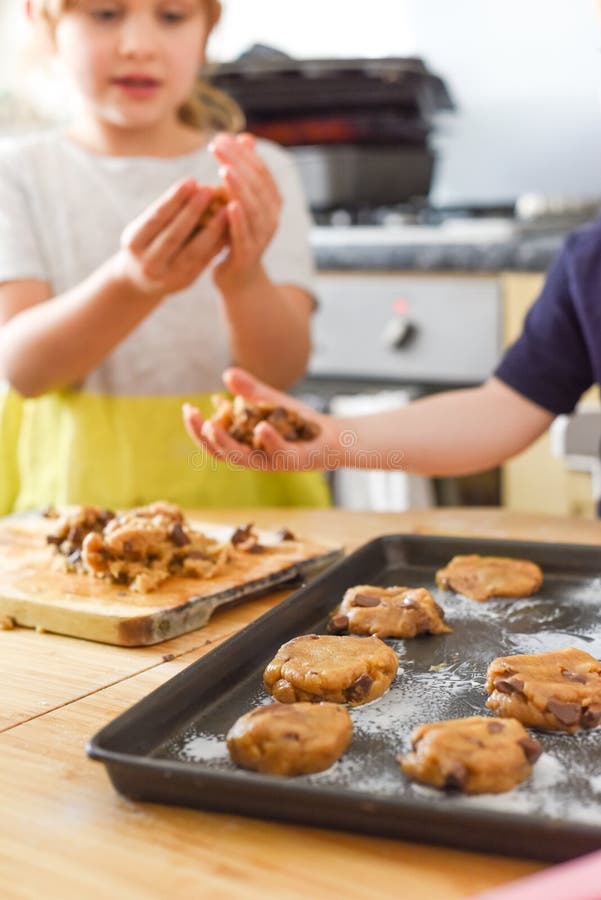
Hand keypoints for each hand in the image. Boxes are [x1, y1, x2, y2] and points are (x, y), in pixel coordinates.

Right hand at [116, 178, 227, 296]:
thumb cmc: (145, 242)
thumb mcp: (145, 227)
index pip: (156, 218)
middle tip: (209, 190)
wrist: (139, 281)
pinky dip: (215, 244)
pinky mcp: (185, 282)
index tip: (191, 180)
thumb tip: (195, 186)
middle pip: (174, 235)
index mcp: (134, 243)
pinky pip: (203, 261)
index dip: (174, 199)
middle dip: (193, 212)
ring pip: (193, 251)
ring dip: (211, 230)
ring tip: (225, 210)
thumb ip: (166, 211)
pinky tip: (227, 229)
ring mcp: (167, 277)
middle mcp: (148, 263)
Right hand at [183, 367, 341, 471]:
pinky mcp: (293, 461)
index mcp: (243, 445)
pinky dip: (269, 440)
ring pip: (243, 458)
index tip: (187, 408)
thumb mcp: (268, 401)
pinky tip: (260, 427)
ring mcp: (272, 462)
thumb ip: (249, 391)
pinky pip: (278, 453)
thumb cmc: (295, 422)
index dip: (197, 428)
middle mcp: (253, 457)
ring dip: (226, 442)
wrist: (330, 435)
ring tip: (212, 425)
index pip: (213, 442)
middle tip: (193, 416)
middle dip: (204, 435)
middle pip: (221, 452)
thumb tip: (227, 374)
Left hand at [208, 133, 281, 290]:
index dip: (243, 152)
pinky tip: (229, 205)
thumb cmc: (236, 235)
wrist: (239, 278)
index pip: (260, 170)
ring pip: (254, 208)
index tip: (221, 136)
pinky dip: (239, 220)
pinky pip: (244, 235)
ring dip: (240, 188)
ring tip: (225, 169)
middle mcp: (271, 218)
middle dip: (238, 163)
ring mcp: (262, 237)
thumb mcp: (240, 201)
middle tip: (216, 145)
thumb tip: (246, 137)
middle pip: (257, 185)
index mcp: (271, 202)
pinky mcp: (248, 255)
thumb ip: (244, 172)